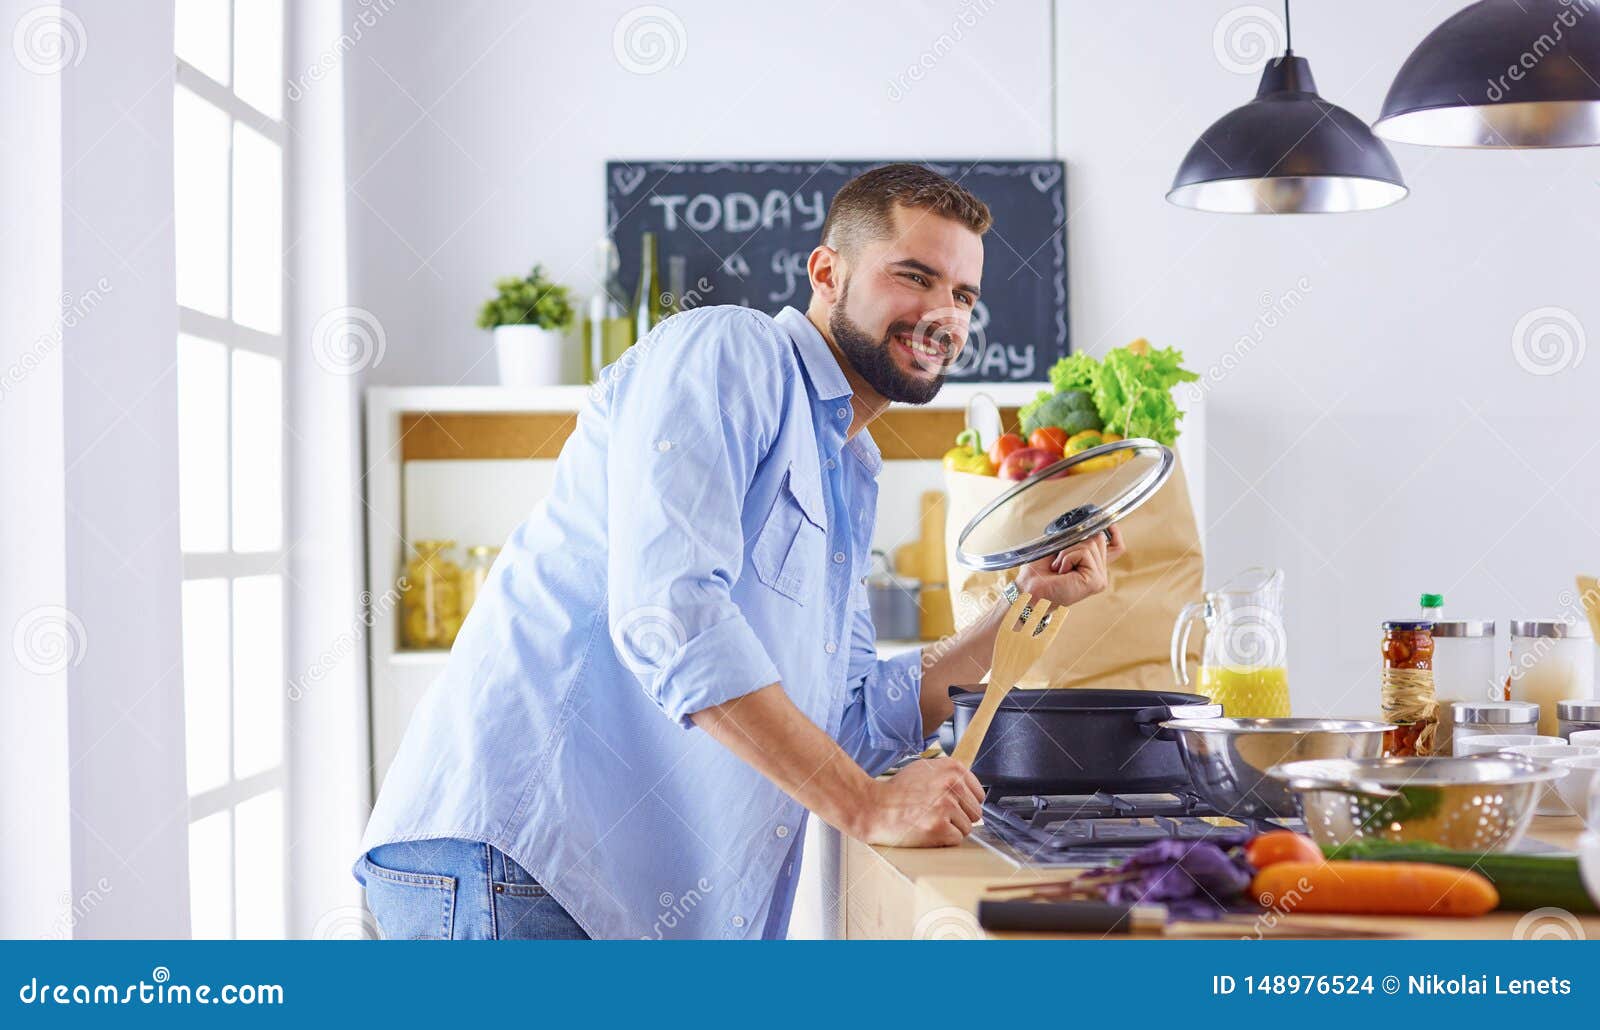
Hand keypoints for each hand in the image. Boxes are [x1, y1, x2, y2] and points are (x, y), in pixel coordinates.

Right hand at [850, 757, 983, 847]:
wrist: (874, 807)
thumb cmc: (897, 791)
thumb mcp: (924, 770)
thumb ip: (949, 776)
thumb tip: (971, 791)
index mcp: (952, 768)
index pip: (979, 794)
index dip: (965, 804)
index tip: (950, 805)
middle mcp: (952, 784)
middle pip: (976, 812)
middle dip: (959, 817)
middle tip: (935, 814)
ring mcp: (946, 805)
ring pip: (967, 827)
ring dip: (950, 829)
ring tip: (928, 821)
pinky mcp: (939, 827)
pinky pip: (956, 839)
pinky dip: (943, 840)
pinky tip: (927, 830)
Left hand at [1014, 523, 1125, 607]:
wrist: (1029, 589)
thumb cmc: (1039, 572)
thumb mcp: (1058, 548)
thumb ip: (1076, 540)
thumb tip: (1087, 523)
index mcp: (1092, 565)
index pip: (1116, 547)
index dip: (1114, 532)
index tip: (1108, 523)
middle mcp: (1099, 573)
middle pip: (1099, 539)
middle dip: (1076, 541)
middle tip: (1059, 558)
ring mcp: (1100, 578)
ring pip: (1090, 544)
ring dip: (1067, 551)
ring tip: (1058, 567)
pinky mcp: (1096, 581)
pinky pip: (1084, 553)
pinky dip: (1068, 557)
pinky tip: (1061, 571)